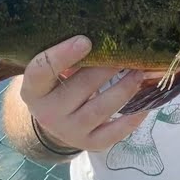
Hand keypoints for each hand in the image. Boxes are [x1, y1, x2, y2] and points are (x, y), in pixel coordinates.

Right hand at [20, 36, 148, 151]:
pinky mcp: (89, 143)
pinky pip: (113, 133)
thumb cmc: (56, 86)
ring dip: (123, 90)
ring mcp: (69, 131)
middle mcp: (48, 113)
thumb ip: (67, 58)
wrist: (54, 122)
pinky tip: (145, 104)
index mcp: (34, 90)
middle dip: (105, 69)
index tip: (85, 40)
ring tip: (139, 73)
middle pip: (79, 88)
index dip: (62, 55)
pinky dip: (131, 119)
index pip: (41, 71)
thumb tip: (105, 36)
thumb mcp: (51, 72)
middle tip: (127, 54)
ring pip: (99, 110)